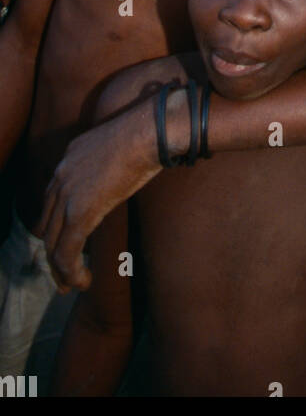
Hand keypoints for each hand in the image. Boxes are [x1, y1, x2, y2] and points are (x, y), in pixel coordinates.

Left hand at [34, 101, 160, 292]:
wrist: (149, 131)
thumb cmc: (147, 134)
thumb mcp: (118, 146)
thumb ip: (108, 164)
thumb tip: (120, 176)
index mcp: (68, 159)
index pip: (51, 202)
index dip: (56, 227)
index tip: (68, 244)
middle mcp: (60, 176)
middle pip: (46, 226)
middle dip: (53, 254)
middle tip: (64, 276)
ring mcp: (67, 195)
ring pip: (53, 244)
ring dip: (61, 270)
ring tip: (73, 285)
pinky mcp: (79, 212)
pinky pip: (67, 252)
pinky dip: (72, 272)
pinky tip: (83, 281)